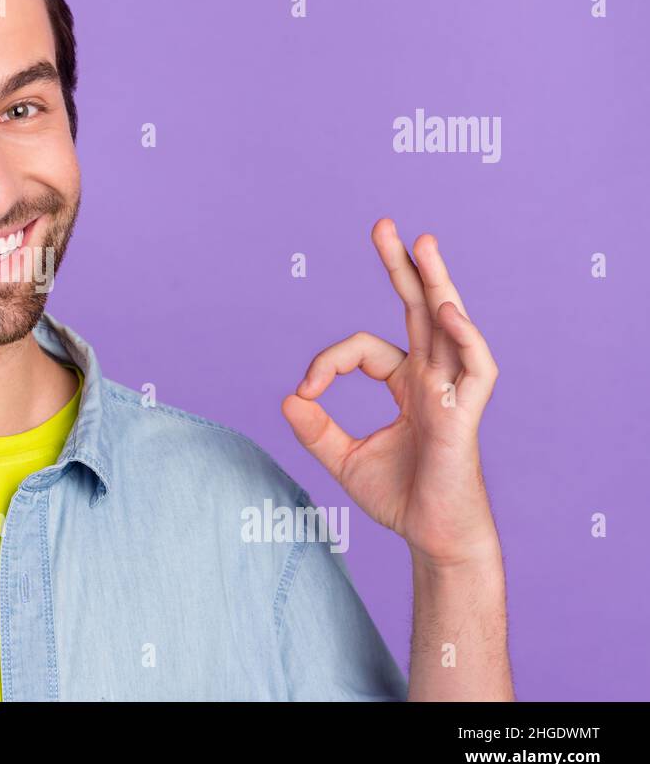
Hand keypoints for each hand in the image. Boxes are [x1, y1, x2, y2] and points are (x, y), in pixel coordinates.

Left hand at [280, 218, 501, 569]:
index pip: (364, 349)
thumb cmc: (400, 498)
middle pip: (420, 309)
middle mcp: (433, 380)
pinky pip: (476, 366)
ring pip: (450, 324)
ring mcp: (453, 392)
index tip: (304, 392)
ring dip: (437, 282)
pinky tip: (446, 310)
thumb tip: (286, 397)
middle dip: (403, 267)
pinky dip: (464, 337)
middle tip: (384, 224)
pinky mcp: (467, 414)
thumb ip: (315, 429)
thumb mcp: (343, 459)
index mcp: (407, 386)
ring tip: (424, 242)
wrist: (433, 539)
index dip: (327, 362)